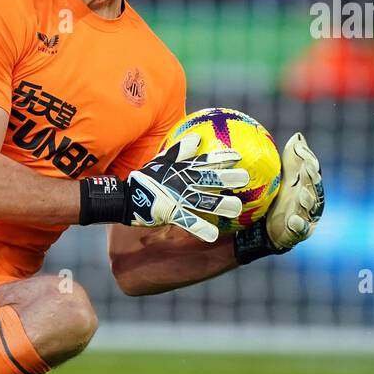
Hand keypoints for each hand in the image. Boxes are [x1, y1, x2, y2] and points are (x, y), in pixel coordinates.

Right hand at [127, 133, 248, 241]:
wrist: (127, 197)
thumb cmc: (147, 178)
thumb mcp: (161, 161)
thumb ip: (179, 150)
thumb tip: (197, 138)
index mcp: (182, 170)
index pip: (205, 161)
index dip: (221, 157)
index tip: (238, 156)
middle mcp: (183, 183)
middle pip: (209, 180)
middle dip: (227, 178)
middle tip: (246, 178)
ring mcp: (178, 198)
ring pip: (203, 201)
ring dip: (220, 205)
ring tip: (238, 208)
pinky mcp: (171, 213)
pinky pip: (188, 221)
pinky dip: (200, 229)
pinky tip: (214, 235)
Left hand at [264, 132, 324, 249]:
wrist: (267, 226)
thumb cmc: (278, 196)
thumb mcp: (284, 176)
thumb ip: (292, 159)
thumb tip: (298, 136)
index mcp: (308, 184)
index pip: (311, 170)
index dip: (309, 160)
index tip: (301, 152)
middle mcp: (311, 199)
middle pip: (315, 187)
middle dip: (312, 178)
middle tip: (307, 169)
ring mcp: (306, 216)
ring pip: (310, 208)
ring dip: (307, 200)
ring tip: (302, 195)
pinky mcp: (298, 232)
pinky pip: (300, 230)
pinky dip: (299, 225)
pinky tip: (293, 221)